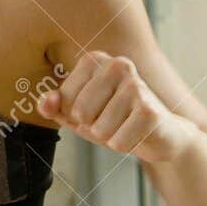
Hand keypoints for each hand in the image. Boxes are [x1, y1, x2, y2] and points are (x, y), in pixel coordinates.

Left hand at [36, 49, 197, 163]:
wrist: (162, 133)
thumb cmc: (115, 120)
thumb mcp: (79, 114)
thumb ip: (55, 107)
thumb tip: (44, 102)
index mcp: (95, 60)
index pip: (63, 100)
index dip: (75, 115)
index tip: (95, 110)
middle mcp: (117, 65)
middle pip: (79, 114)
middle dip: (92, 127)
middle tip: (112, 120)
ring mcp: (136, 85)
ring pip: (99, 130)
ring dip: (110, 137)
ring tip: (125, 126)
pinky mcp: (149, 109)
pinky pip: (118, 142)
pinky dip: (124, 145)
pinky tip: (138, 134)